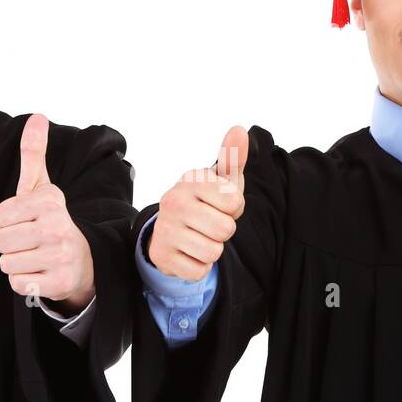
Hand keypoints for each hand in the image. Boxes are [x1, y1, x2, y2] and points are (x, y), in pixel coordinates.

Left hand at [0, 114, 94, 312]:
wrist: (83, 261)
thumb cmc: (52, 221)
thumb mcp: (42, 187)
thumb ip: (33, 153)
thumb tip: (37, 116)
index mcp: (49, 203)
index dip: (7, 221)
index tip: (25, 221)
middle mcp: (57, 228)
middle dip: (10, 244)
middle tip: (29, 241)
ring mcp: (59, 257)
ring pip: (6, 264)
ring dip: (16, 263)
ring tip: (34, 256)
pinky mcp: (57, 283)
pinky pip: (17, 284)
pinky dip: (24, 282)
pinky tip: (39, 273)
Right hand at [147, 125, 247, 280]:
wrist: (171, 231)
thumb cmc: (203, 202)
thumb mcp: (220, 181)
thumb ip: (232, 157)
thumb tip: (239, 130)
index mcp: (190, 181)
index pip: (234, 202)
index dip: (234, 207)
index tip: (220, 204)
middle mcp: (173, 202)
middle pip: (225, 229)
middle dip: (224, 230)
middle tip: (210, 223)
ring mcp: (165, 230)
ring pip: (214, 252)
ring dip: (213, 250)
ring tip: (200, 237)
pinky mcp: (162, 256)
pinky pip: (200, 270)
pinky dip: (200, 266)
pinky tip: (189, 252)